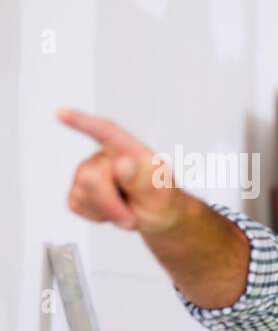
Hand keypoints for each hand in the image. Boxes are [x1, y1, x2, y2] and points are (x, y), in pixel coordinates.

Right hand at [58, 108, 187, 234]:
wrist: (157, 216)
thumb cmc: (161, 201)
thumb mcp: (161, 194)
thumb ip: (143, 180)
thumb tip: (122, 163)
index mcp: (131, 150)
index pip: (107, 132)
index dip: (84, 123)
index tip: (62, 113)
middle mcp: (105, 156)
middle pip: (91, 177)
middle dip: (110, 203)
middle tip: (132, 217)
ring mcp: (89, 171)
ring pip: (83, 192)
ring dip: (108, 210)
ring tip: (126, 210)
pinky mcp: (78, 188)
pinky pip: (78, 204)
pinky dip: (98, 216)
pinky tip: (112, 210)